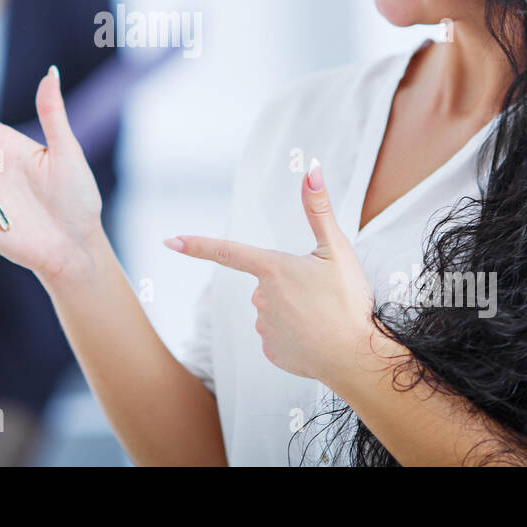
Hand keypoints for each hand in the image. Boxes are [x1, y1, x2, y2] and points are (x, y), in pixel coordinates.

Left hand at [165, 159, 376, 383]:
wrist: (357, 357)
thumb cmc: (348, 300)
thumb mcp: (337, 249)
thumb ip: (319, 210)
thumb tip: (312, 169)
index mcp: (272, 269)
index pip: (227, 251)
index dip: (197, 244)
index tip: (169, 240)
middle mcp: (260, 298)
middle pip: (268, 283)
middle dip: (291, 285)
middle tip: (323, 295)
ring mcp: (264, 327)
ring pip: (275, 310)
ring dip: (296, 311)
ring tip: (324, 317)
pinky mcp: (272, 352)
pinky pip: (280, 335)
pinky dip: (297, 335)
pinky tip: (316, 338)